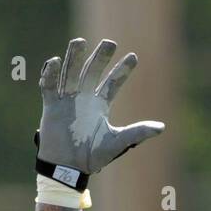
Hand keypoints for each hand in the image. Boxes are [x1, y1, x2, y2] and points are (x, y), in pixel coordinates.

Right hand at [37, 37, 164, 175]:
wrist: (68, 168)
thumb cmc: (92, 157)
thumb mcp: (117, 142)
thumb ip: (137, 133)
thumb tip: (162, 127)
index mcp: (100, 105)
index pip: (112, 82)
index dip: (122, 70)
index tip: (134, 56)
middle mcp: (84, 98)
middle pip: (92, 71)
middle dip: (100, 57)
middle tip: (110, 42)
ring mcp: (67, 100)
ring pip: (70, 72)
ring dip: (73, 58)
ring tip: (79, 42)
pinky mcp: (51, 105)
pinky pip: (49, 86)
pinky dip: (50, 74)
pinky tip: (54, 61)